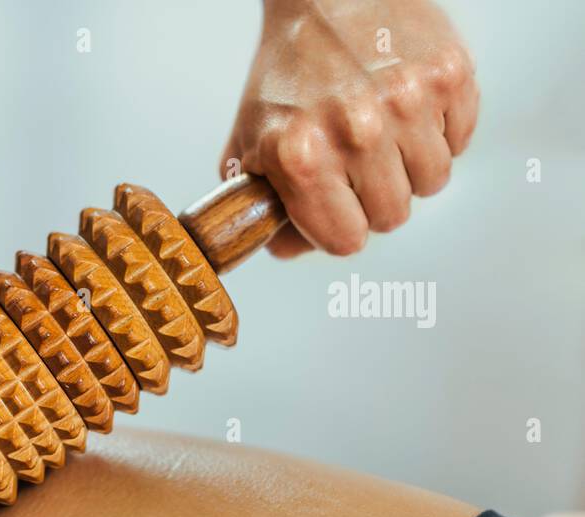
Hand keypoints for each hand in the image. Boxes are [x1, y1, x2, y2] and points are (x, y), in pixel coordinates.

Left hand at [221, 0, 477, 256]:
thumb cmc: (288, 68)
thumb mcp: (252, 141)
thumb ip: (264, 206)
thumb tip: (290, 250)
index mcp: (303, 155)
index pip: (345, 240)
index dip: (342, 230)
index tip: (339, 213)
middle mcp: (357, 131)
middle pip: (393, 216)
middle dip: (375, 200)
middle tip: (359, 166)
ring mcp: (408, 102)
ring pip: (433, 182)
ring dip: (411, 169)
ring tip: (383, 134)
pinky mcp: (449, 75)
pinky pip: (461, 140)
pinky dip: (440, 133)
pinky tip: (408, 109)